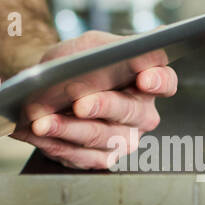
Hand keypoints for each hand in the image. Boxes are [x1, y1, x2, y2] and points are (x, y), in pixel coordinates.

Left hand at [10, 30, 177, 169]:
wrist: (46, 87)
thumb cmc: (74, 64)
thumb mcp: (89, 46)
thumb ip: (104, 49)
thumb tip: (112, 58)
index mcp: (147, 82)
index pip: (165, 81)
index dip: (158, 80)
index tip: (145, 78)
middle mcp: (141, 114)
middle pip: (130, 111)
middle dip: (103, 106)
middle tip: (80, 103)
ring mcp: (124, 139)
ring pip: (101, 137)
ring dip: (69, 130)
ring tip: (43, 122)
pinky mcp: (101, 158)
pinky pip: (81, 156)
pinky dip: (56, 144)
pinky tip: (39, 134)